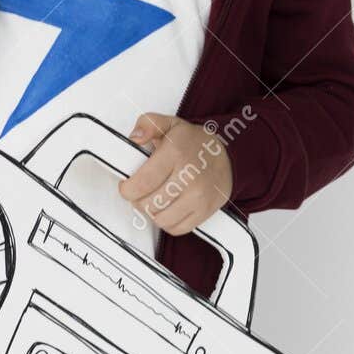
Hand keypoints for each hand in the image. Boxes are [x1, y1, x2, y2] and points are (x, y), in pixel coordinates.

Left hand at [119, 113, 233, 235]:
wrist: (227, 156)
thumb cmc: (193, 143)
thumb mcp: (169, 124)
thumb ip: (147, 124)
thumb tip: (135, 138)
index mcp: (176, 153)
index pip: (143, 182)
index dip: (127, 190)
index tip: (126, 187)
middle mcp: (189, 177)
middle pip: (149, 203)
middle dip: (137, 200)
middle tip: (140, 192)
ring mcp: (199, 196)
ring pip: (161, 219)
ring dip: (152, 212)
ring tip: (153, 199)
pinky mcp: (206, 211)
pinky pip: (177, 228)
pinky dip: (167, 222)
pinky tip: (167, 208)